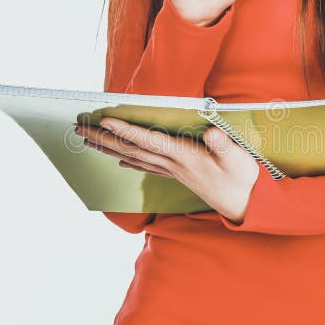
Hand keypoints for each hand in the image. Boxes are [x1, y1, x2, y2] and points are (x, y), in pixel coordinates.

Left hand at [75, 118, 260, 223]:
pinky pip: (145, 166)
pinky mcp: (176, 175)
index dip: (126, 130)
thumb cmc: (242, 179)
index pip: (149, 141)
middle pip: (131, 149)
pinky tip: (118, 159)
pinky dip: (128, 160)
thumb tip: (211, 132)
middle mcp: (172, 165)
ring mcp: (172, 171)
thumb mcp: (238, 159)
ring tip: (87, 139)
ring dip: (108, 148)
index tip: (105, 120)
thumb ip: (224, 145)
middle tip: (80, 128)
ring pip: (132, 158)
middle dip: (104, 138)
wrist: (244, 205)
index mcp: (184, 157)